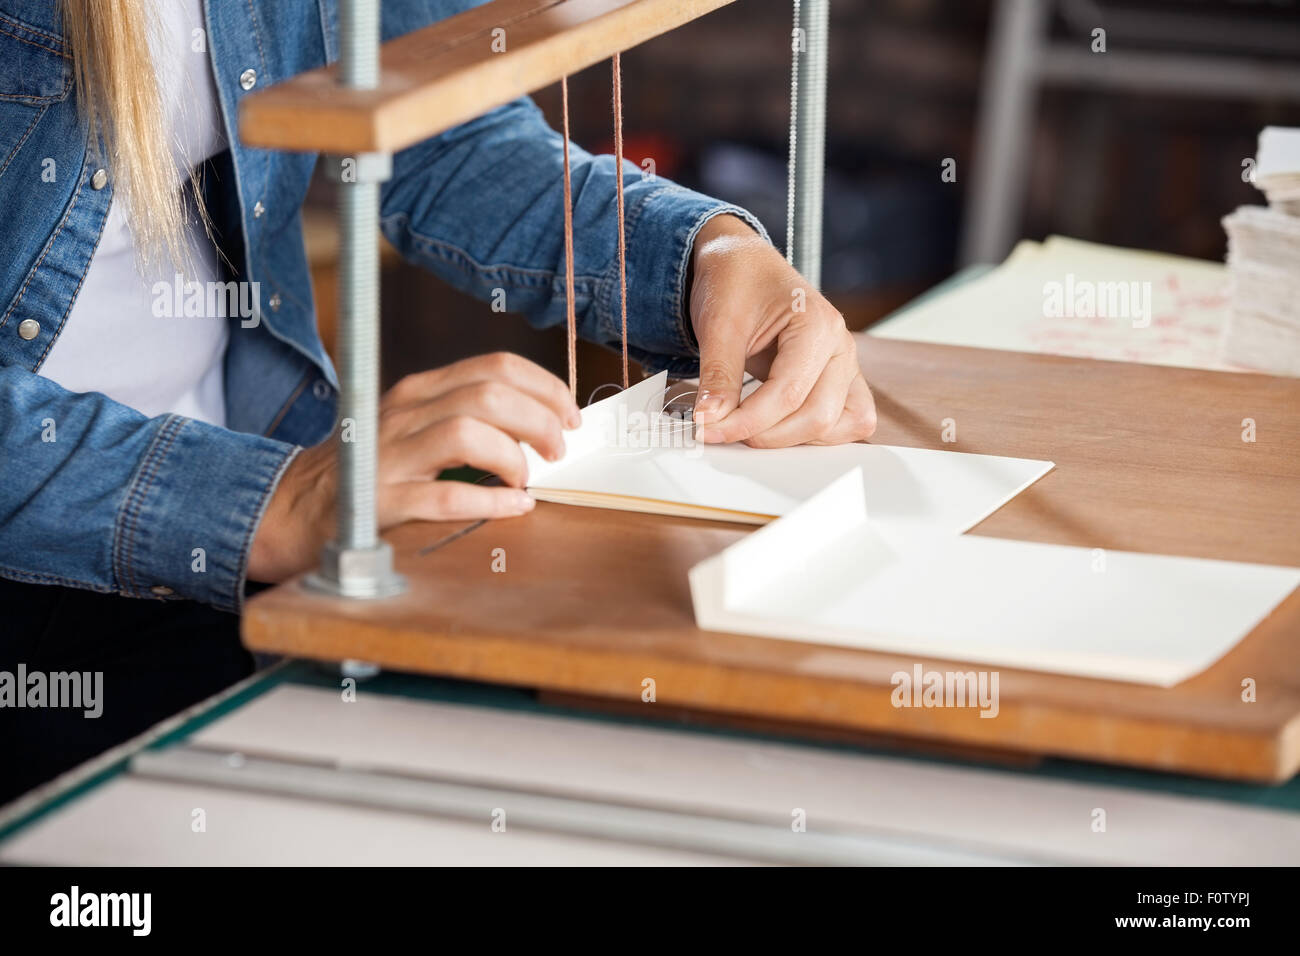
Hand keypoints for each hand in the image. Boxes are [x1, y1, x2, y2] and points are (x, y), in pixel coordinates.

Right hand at [248, 352, 579, 582]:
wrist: (289, 510)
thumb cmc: (366, 471)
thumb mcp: (411, 427)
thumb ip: (466, 418)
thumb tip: (542, 426)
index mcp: (418, 391)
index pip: (494, 367)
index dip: (544, 387)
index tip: (570, 414)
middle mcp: (404, 414)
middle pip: (488, 395)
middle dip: (539, 420)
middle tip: (558, 450)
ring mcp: (389, 457)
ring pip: (467, 433)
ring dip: (513, 457)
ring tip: (527, 479)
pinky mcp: (379, 502)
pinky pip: (444, 497)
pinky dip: (488, 502)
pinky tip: (513, 507)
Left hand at [687, 214, 876, 446]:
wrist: (741, 263)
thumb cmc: (736, 281)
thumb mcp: (718, 324)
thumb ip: (718, 376)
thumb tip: (710, 421)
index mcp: (818, 325)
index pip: (788, 394)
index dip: (746, 421)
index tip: (709, 430)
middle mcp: (841, 347)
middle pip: (818, 417)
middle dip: (767, 434)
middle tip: (722, 430)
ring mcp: (845, 366)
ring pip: (839, 427)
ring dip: (793, 439)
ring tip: (749, 429)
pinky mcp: (839, 381)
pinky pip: (845, 422)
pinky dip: (813, 435)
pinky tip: (776, 428)